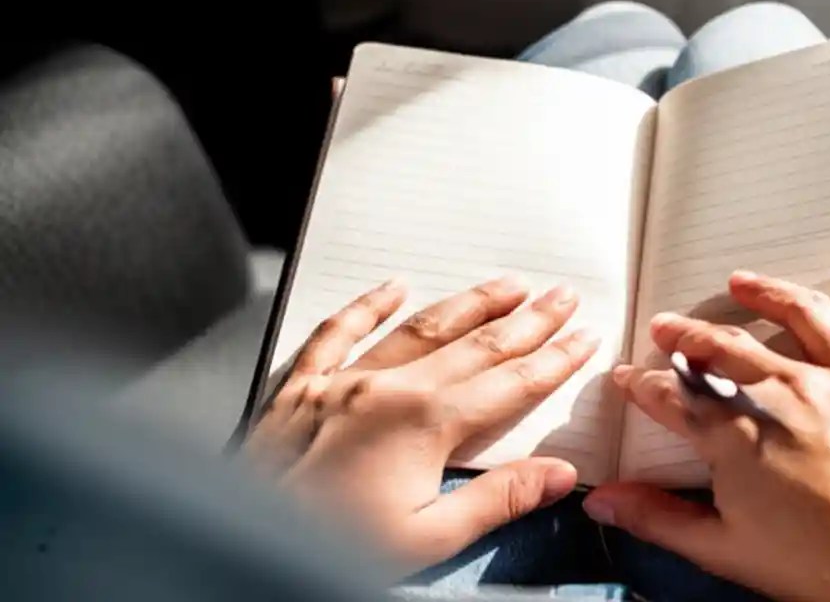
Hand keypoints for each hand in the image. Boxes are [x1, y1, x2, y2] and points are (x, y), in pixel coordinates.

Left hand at [244, 276, 599, 575]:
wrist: (244, 543)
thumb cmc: (329, 545)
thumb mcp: (426, 538)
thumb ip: (496, 499)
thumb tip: (557, 474)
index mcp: (424, 424)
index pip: (509, 383)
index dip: (553, 359)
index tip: (583, 338)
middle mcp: (387, 389)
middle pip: (476, 345)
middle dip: (527, 320)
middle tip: (561, 296)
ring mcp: (342, 381)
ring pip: (420, 328)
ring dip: (470, 304)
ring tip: (507, 285)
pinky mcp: (301, 386)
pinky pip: (340, 331)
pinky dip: (369, 305)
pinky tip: (394, 286)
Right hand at [584, 253, 829, 601]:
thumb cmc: (828, 573)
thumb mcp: (728, 552)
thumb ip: (660, 519)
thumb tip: (604, 503)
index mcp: (741, 436)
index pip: (676, 397)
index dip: (645, 386)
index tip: (629, 378)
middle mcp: (790, 394)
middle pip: (727, 347)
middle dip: (689, 335)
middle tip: (668, 327)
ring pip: (799, 316)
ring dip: (764, 293)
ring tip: (740, 282)